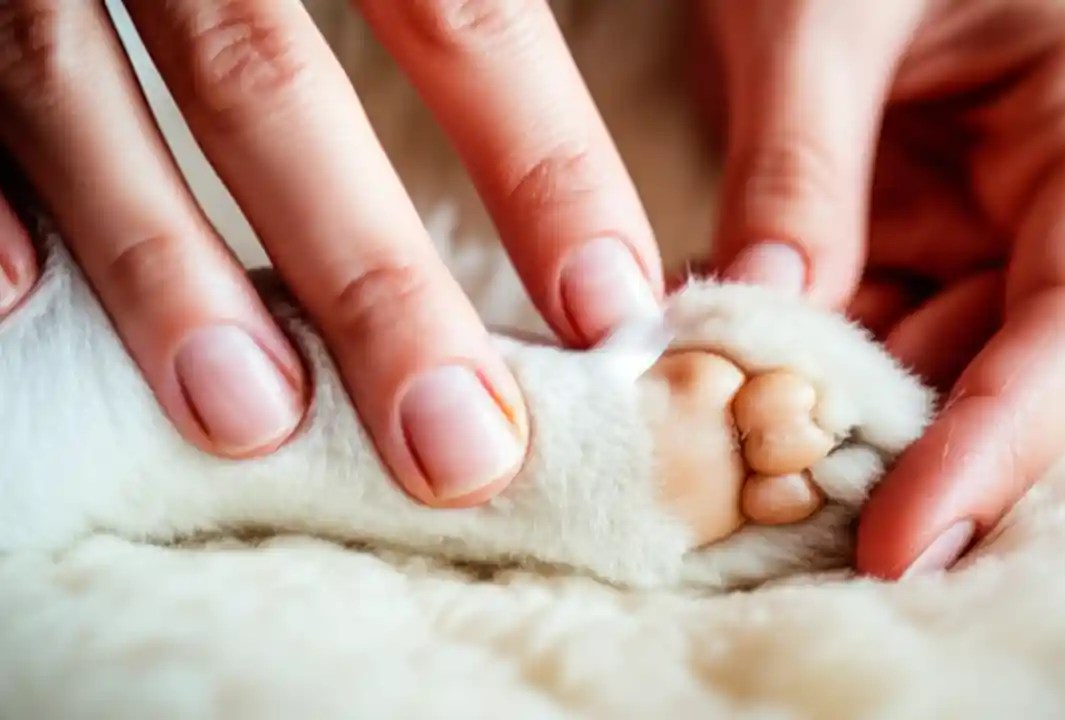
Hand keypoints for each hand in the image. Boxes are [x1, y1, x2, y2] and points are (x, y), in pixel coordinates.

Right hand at [0, 1, 661, 505]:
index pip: (463, 13)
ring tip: (251, 418)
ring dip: (161, 269)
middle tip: (456, 445)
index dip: (545, 166)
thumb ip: (477, 14)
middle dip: (367, 278)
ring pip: (70, 84)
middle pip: (267, 79)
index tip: (610, 313)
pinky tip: (18, 304)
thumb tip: (594, 225)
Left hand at [691, 0, 1064, 576]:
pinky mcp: (890, 244)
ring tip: (735, 485)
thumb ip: (797, 165)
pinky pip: (851, 342)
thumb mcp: (815, 16)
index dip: (996, 446)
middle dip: (898, 461)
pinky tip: (718, 414)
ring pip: (917, 374)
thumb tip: (761, 325)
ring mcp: (966, 229)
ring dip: (829, 432)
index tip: (898, 545)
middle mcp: (1047, 198)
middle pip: (1000, 372)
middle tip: (784, 535)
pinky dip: (786, 384)